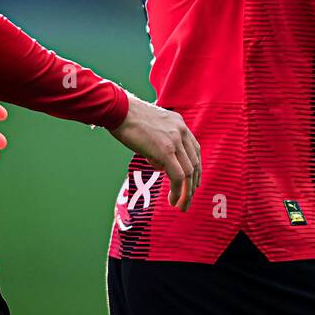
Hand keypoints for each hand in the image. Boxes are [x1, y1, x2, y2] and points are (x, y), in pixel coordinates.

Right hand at [108, 92, 200, 211]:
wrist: (119, 110)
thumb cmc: (127, 118)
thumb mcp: (151, 129)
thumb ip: (160, 145)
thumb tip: (161, 165)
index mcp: (179, 124)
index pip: (195, 150)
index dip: (195, 169)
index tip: (192, 183)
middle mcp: (181, 131)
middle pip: (195, 163)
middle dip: (193, 184)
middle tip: (187, 199)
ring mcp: (175, 140)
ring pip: (188, 172)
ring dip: (186, 192)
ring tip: (181, 205)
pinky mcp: (166, 150)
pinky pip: (178, 175)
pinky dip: (178, 191)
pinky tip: (173, 200)